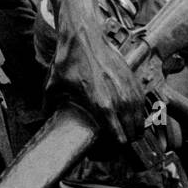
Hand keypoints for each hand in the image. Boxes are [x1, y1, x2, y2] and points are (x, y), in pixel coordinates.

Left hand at [45, 20, 146, 147]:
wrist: (83, 36)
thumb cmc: (68, 59)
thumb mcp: (52, 85)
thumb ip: (48, 104)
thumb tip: (45, 116)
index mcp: (102, 105)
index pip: (119, 139)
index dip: (113, 149)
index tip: (104, 150)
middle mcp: (120, 100)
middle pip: (133, 134)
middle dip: (124, 141)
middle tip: (113, 142)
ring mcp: (130, 90)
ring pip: (140, 121)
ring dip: (133, 129)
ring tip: (121, 131)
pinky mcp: (135, 81)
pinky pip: (142, 106)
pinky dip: (137, 114)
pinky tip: (126, 115)